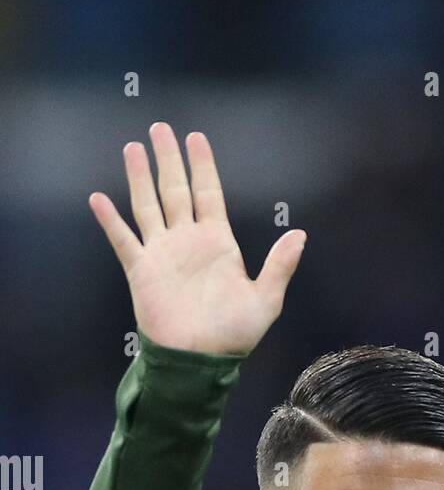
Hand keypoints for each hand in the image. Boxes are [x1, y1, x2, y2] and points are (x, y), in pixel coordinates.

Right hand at [88, 121, 306, 355]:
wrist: (199, 361)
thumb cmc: (234, 335)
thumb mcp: (265, 300)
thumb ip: (279, 266)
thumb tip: (300, 235)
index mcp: (218, 243)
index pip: (209, 193)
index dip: (203, 166)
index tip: (196, 138)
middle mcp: (187, 241)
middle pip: (175, 190)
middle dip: (168, 159)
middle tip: (160, 128)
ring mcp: (162, 254)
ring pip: (148, 205)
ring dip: (140, 177)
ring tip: (132, 148)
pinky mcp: (141, 271)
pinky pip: (123, 240)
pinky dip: (110, 220)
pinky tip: (98, 198)